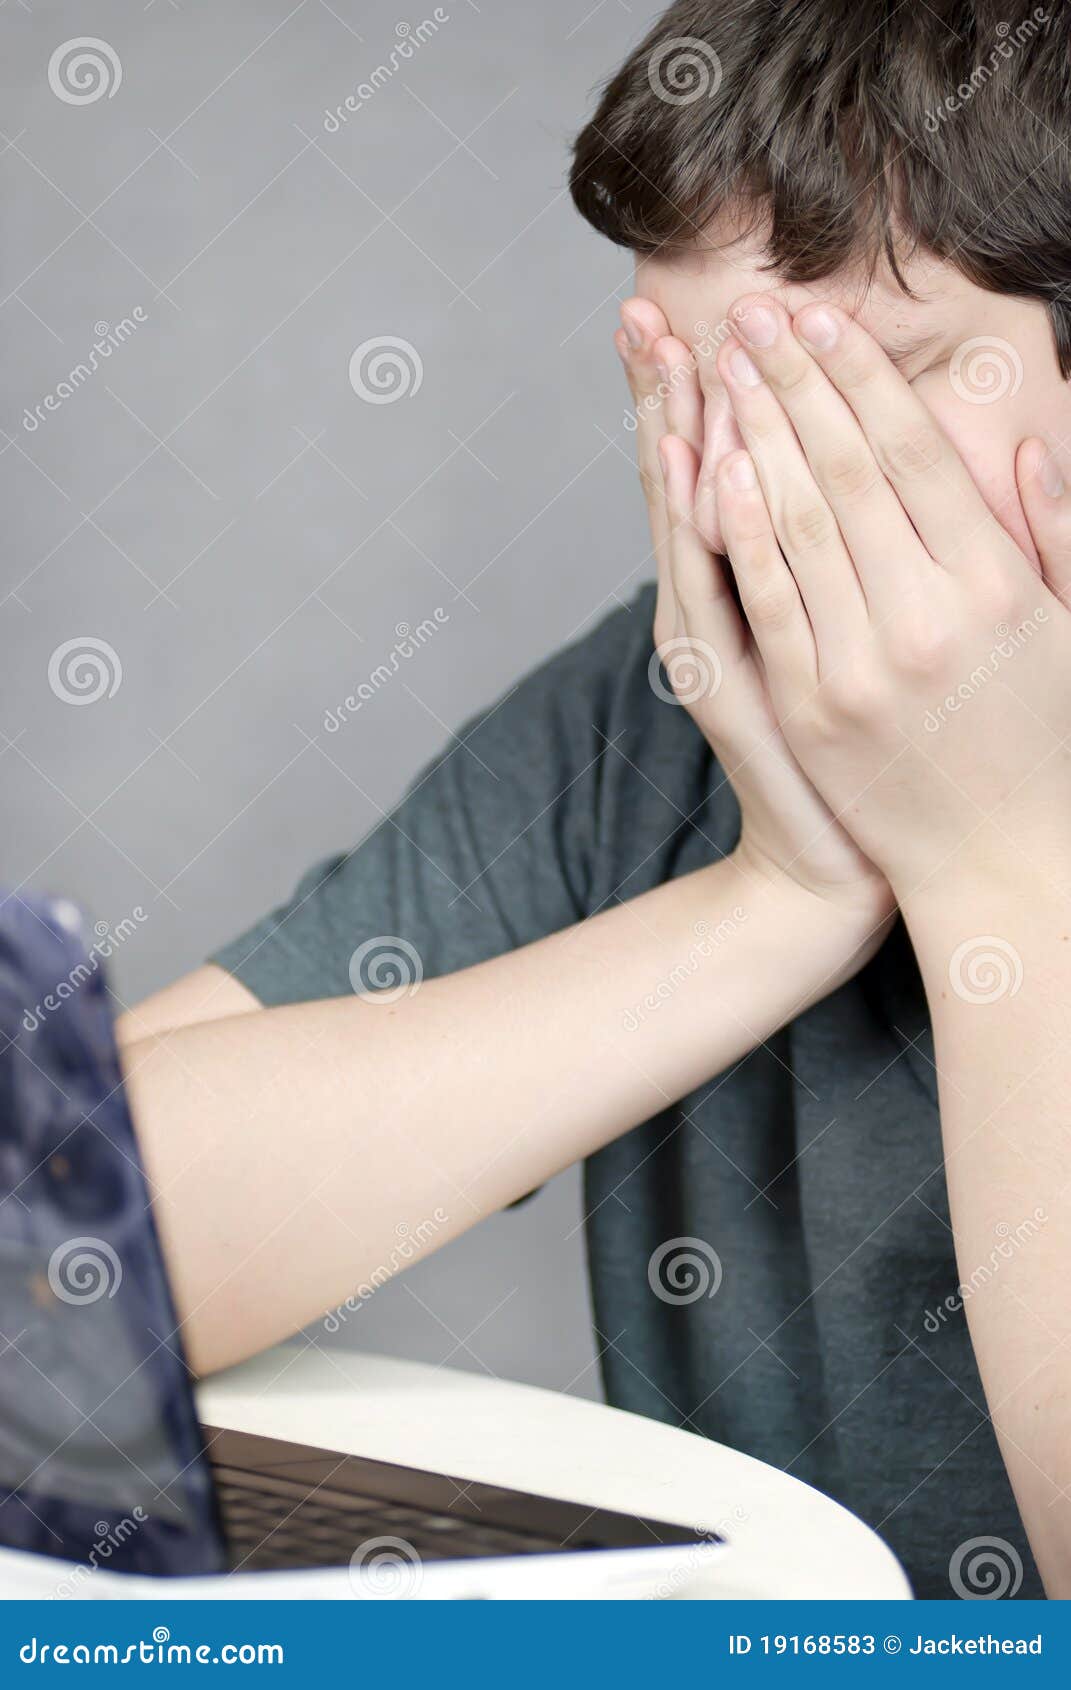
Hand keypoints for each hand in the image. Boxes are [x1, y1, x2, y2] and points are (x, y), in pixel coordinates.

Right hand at [616, 297, 894, 937]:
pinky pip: (717, 584)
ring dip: (672, 430)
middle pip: (678, 479)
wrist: (826, 862)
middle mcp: (708, 605)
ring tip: (659, 353)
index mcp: (739, 586)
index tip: (680, 312)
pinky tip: (690, 460)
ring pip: (687, 519)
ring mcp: (711, 642)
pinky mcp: (729, 682)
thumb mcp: (836, 634)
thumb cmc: (850, 748)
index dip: (689, 393)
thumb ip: (824, 557)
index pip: (709, 467)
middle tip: (639, 310)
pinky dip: (699, 522)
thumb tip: (829, 469)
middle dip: (662, 392)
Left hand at [709, 294, 1070, 901]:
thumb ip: (1054, 533)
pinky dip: (738, 528)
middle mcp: (927, 616)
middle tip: (753, 314)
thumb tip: (1023, 443)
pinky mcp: (811, 707)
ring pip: (796, 520)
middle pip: (845, 469)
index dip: (862, 376)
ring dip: (755, 432)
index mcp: (995, 585)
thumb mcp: (1070, 633)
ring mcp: (861, 664)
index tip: (823, 319)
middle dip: (794, 382)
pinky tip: (713, 466)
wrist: (1000, 864)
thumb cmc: (1043, 744)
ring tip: (724, 365)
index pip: (914, 453)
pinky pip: (767, 600)